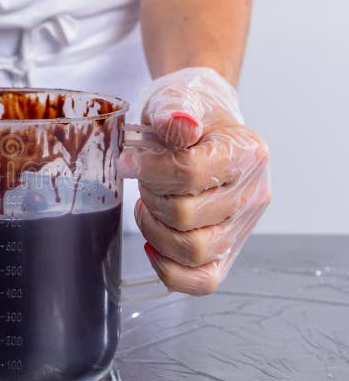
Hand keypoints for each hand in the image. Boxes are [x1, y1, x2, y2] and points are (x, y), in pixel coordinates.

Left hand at [118, 68, 270, 294]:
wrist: (203, 127)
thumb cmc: (191, 117)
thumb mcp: (178, 100)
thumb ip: (175, 110)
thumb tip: (178, 124)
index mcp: (246, 153)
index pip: (190, 173)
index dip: (148, 170)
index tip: (128, 161)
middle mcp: (253, 194)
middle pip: (186, 215)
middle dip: (151, 197)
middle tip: (145, 181)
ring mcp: (242, 228)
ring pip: (193, 251)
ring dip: (155, 230)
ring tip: (148, 206)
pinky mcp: (228, 252)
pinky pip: (202, 281)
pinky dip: (170, 269)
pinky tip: (152, 244)